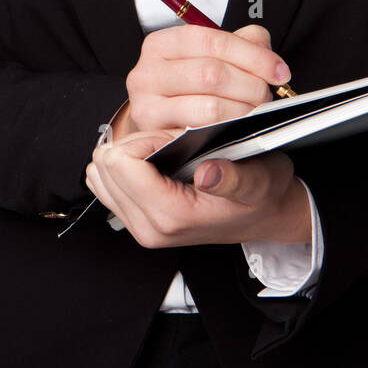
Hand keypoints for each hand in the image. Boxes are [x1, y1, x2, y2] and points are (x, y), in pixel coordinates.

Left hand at [86, 127, 312, 246]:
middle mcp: (149, 228)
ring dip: (129, 155)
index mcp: (172, 216)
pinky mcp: (135, 222)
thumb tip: (206, 174)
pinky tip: (156, 163)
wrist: (267, 216)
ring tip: (166, 153)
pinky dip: (126, 167)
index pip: (121, 162)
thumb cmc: (264, 192)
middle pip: (105, 167)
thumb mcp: (260, 178)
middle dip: (137, 145)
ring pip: (99, 175)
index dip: (149, 138)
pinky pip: (106, 185)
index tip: (179, 139)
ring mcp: (139, 228)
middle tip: (175, 146)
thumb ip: (232, 178)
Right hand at [112, 23, 290, 138]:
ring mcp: (147, 107)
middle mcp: (147, 73)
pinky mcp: (156, 139)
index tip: (279, 70)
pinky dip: (227, 132)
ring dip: (243, 111)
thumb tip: (264, 48)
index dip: (252, 55)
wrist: (155, 120)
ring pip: (210, 108)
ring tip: (255, 111)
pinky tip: (238, 128)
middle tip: (267, 94)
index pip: (212, 41)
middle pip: (212, 74)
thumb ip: (241, 42)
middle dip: (251, 85)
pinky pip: (201, 136)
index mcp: (160, 44)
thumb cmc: (187, 84)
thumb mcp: (208, 55)